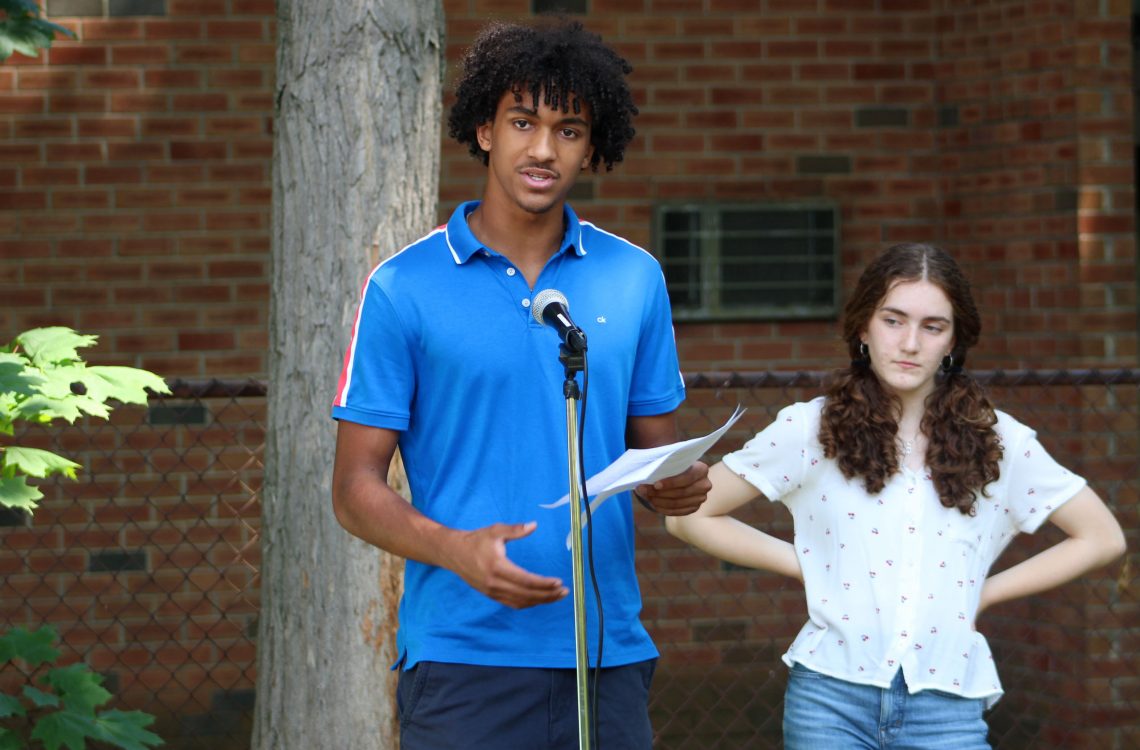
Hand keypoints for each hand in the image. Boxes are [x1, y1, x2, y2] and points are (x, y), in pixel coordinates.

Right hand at [448, 522, 568, 608]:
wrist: (454, 553)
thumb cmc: (476, 540)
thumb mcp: (495, 530)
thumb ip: (515, 530)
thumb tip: (534, 525)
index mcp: (497, 567)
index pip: (525, 580)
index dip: (544, 583)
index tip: (559, 582)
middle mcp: (494, 583)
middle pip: (526, 595)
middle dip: (548, 595)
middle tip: (565, 591)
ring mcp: (492, 592)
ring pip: (521, 602)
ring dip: (541, 601)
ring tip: (557, 596)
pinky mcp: (491, 595)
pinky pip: (513, 604)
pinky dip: (528, 603)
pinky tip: (540, 599)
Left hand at [636, 461, 710, 515]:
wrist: (681, 472)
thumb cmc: (674, 465)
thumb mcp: (671, 461)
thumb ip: (663, 467)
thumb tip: (646, 480)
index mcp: (701, 469)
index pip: (687, 478)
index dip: (671, 483)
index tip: (656, 484)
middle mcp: (704, 485)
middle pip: (681, 492)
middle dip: (659, 493)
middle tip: (643, 490)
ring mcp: (700, 498)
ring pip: (677, 503)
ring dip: (658, 501)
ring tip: (645, 495)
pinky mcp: (694, 508)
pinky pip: (676, 511)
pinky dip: (662, 508)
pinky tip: (652, 503)